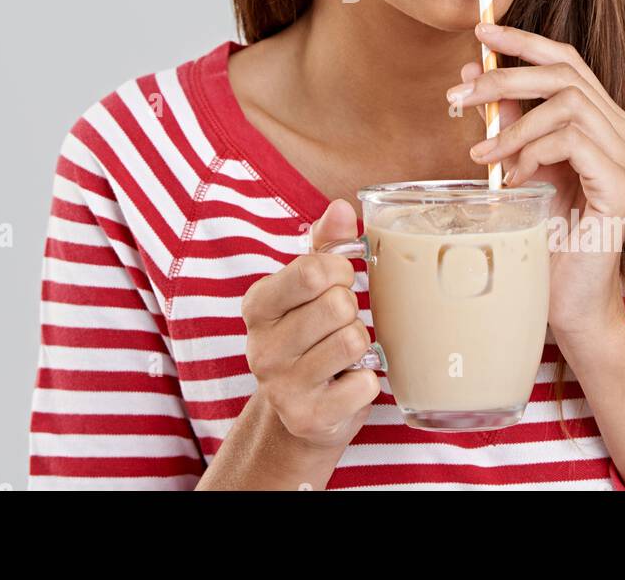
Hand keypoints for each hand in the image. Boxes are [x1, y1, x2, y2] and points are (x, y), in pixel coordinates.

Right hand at [240, 200, 381, 450]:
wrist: (302, 411)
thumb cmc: (310, 333)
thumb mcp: (308, 287)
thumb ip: (324, 244)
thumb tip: (342, 207)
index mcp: (257, 305)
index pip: (312, 270)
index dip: (340, 271)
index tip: (338, 283)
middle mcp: (260, 346)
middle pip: (338, 305)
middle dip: (352, 310)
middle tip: (339, 324)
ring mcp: (281, 386)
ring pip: (353, 340)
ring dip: (361, 345)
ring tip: (342, 353)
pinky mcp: (308, 417)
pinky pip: (365, 383)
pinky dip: (367, 380)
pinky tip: (346, 382)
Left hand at [446, 22, 624, 346]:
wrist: (566, 303)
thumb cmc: (542, 238)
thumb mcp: (516, 166)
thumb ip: (504, 120)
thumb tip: (470, 72)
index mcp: (600, 122)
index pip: (566, 61)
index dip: (524, 40)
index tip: (482, 31)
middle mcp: (622, 132)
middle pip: (565, 73)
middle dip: (504, 76)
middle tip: (457, 97)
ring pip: (568, 103)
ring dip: (514, 123)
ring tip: (483, 155)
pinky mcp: (622, 185)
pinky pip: (574, 141)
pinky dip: (533, 151)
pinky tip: (512, 179)